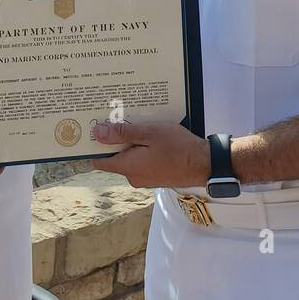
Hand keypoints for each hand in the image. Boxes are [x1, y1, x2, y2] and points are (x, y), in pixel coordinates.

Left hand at [89, 120, 209, 188]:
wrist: (204, 164)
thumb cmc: (178, 147)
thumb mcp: (149, 133)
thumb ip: (122, 134)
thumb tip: (97, 133)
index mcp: (128, 167)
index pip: (99, 160)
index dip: (94, 146)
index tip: (95, 130)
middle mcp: (133, 177)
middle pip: (114, 158)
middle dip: (115, 140)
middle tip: (120, 120)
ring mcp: (145, 179)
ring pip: (129, 158)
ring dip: (130, 144)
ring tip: (138, 125)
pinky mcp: (155, 176)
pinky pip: (141, 162)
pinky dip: (142, 150)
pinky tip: (150, 137)